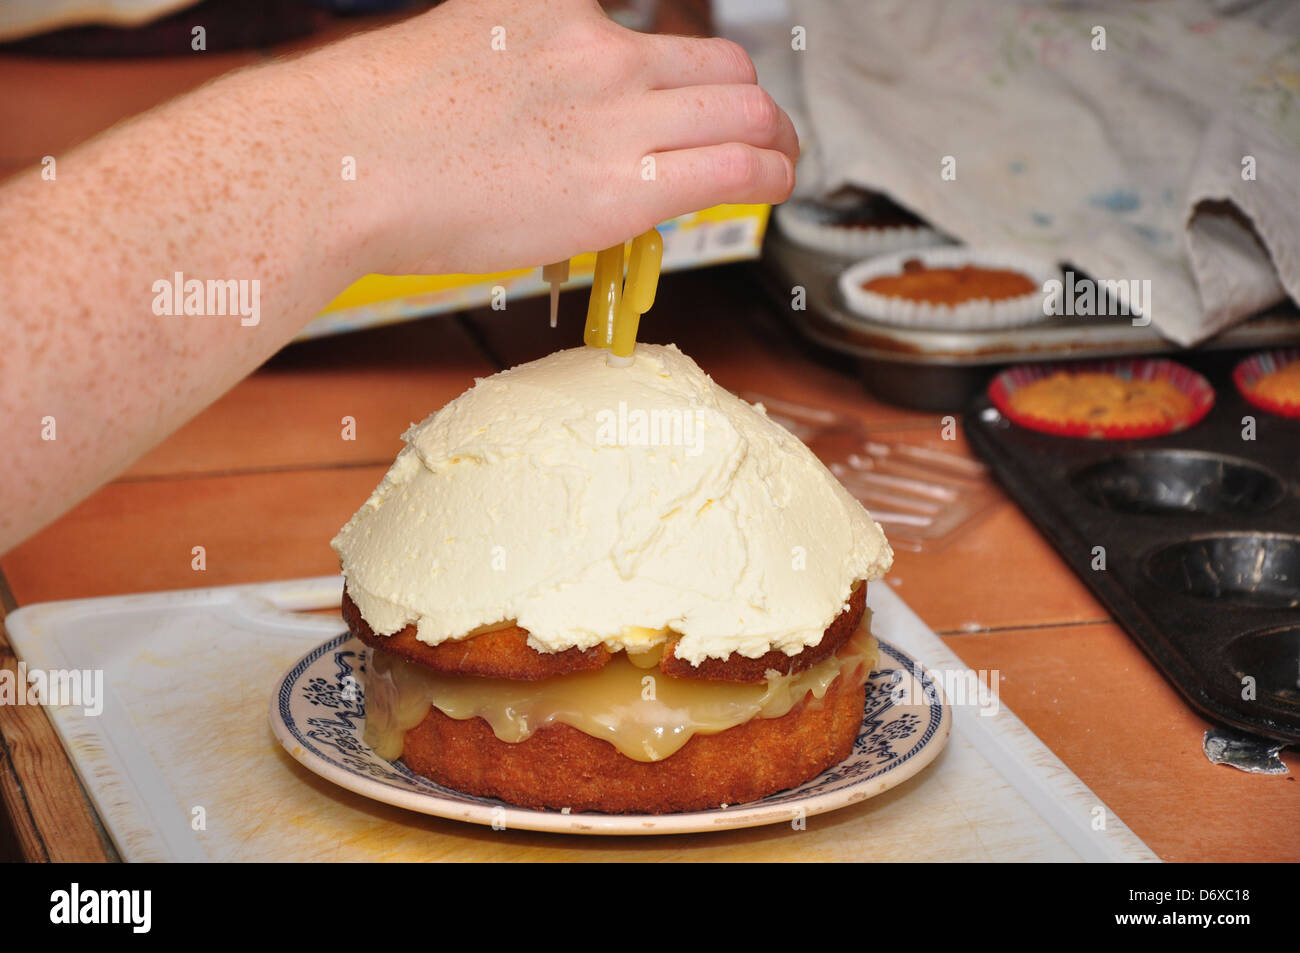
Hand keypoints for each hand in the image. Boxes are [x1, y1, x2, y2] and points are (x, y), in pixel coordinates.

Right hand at [302, 0, 797, 274]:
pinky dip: (772, 172)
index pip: (650, 11)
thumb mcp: (454, 46)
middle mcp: (598, 45)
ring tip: (780, 157)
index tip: (695, 74)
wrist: (344, 164)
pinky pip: (736, 168)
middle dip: (745, 95)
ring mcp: (616, 113)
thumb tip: (547, 111)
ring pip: (742, 110)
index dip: (687, 52)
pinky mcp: (625, 186)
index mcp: (550, 1)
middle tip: (754, 123)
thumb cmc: (373, 123)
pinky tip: (776, 181)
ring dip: (773, 135)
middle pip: (716, 60)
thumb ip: (521, 64)